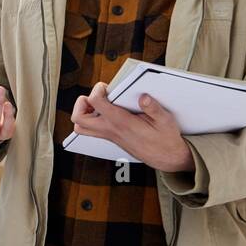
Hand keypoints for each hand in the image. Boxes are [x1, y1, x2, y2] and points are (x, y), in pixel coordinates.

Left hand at [69, 82, 195, 172]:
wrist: (166, 158)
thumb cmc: (165, 139)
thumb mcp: (165, 121)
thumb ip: (153, 108)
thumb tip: (143, 97)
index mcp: (121, 122)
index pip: (95, 103)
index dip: (96, 90)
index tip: (106, 87)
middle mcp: (110, 130)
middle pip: (79, 119)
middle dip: (81, 103)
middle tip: (95, 96)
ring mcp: (109, 136)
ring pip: (81, 128)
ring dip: (83, 114)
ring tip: (96, 104)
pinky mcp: (111, 139)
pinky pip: (91, 131)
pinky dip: (90, 121)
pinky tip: (105, 112)